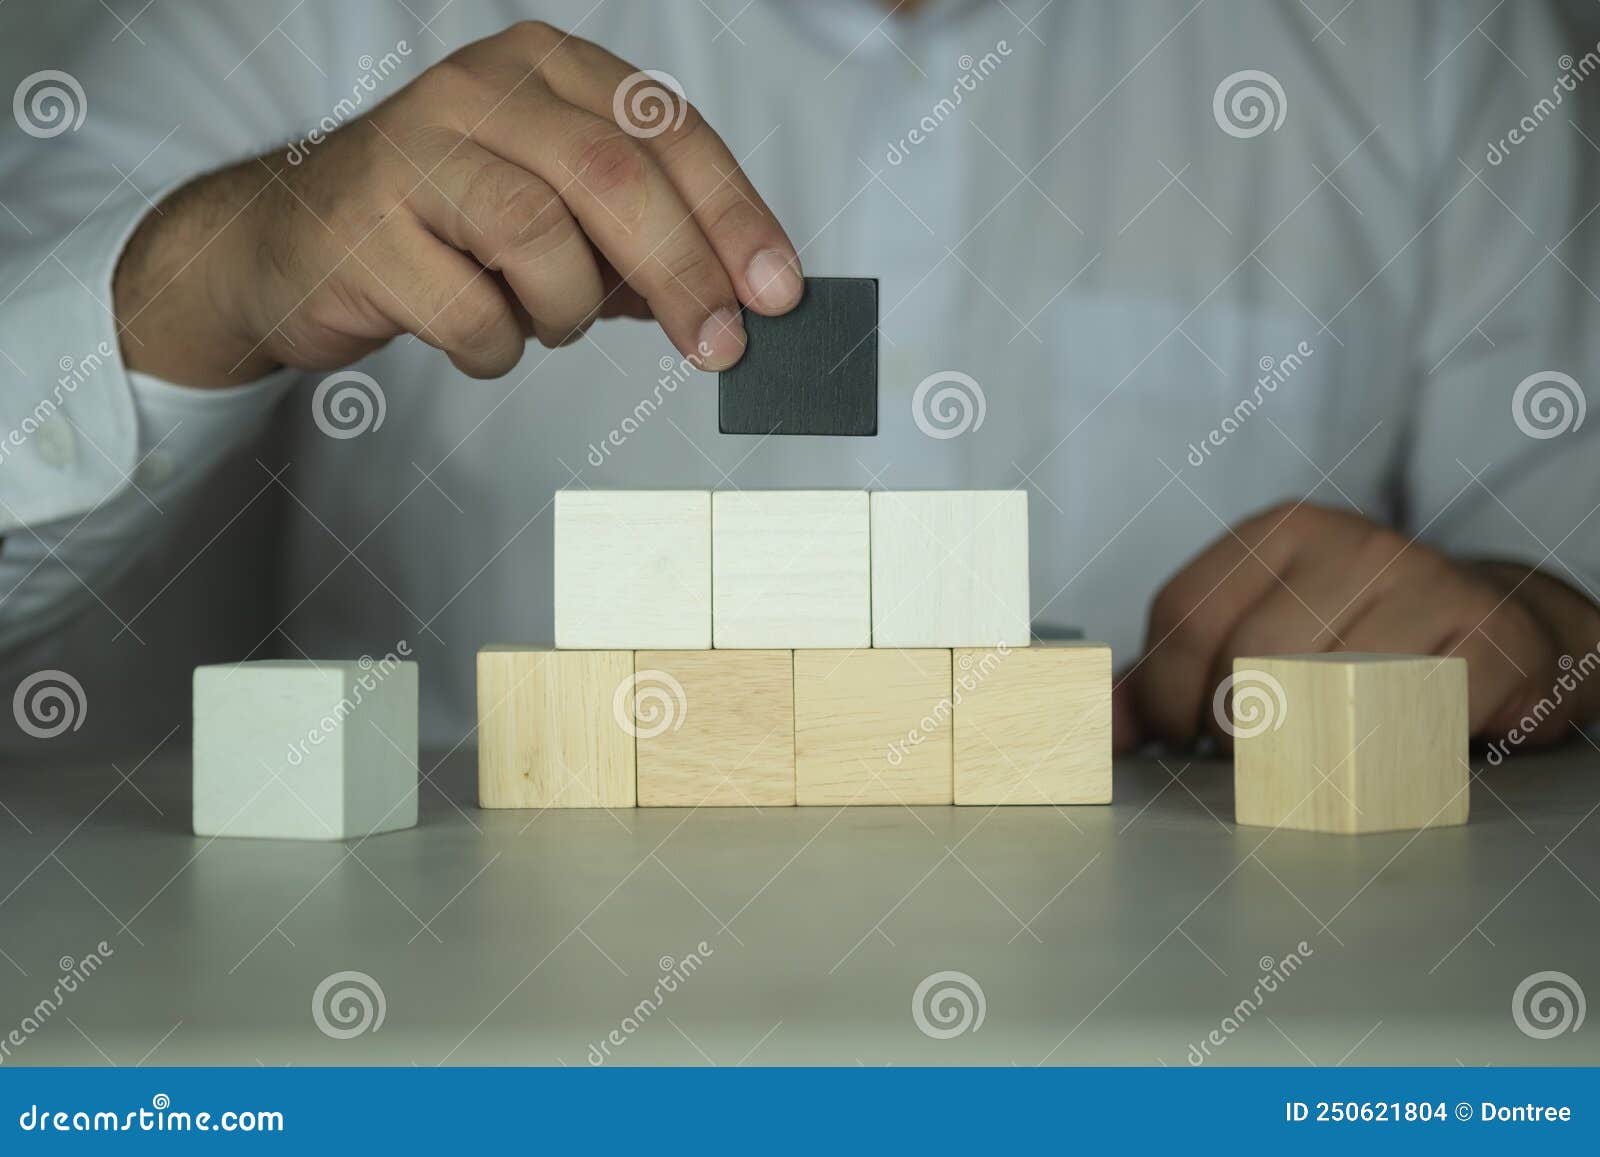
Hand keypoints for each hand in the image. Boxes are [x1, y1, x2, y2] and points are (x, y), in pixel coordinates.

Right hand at [114, 21, 802, 385]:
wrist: (292, 244)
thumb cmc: (449, 228)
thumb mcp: (561, 214)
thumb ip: (644, 241)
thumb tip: (743, 301)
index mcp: (545, 67)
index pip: (667, 132)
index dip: (733, 215)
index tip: (778, 292)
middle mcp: (480, 88)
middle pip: (615, 179)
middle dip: (685, 275)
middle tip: (721, 347)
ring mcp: (413, 149)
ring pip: (543, 241)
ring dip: (566, 311)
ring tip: (541, 318)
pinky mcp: (364, 226)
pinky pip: (475, 315)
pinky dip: (497, 347)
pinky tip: (475, 331)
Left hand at [1118, 501, 1599, 750]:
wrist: (1498, 630)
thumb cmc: (1356, 639)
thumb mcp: (1259, 634)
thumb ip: (1170, 678)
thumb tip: (1101, 728)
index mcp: (1280, 532)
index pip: (1186, 615)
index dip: (1167, 694)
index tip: (1180, 735)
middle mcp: (1352, 542)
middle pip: (1251, 658)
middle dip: (1235, 730)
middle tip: (1253, 756)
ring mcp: (1428, 582)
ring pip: (1329, 691)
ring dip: (1312, 750)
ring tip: (1318, 757)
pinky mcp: (1492, 635)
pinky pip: (1418, 714)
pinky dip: (1397, 750)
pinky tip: (1396, 746)